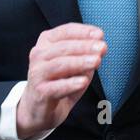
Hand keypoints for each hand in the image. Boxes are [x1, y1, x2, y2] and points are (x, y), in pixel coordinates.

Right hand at [15, 23, 104, 139]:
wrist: (40, 107)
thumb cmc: (60, 80)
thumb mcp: (77, 65)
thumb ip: (87, 55)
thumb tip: (100, 48)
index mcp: (47, 43)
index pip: (65, 31)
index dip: (83, 32)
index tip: (100, 34)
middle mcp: (39, 55)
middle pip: (63, 47)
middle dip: (84, 46)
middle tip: (102, 48)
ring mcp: (37, 73)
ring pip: (59, 64)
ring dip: (79, 62)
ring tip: (96, 61)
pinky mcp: (40, 92)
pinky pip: (55, 87)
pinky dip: (70, 84)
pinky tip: (82, 82)